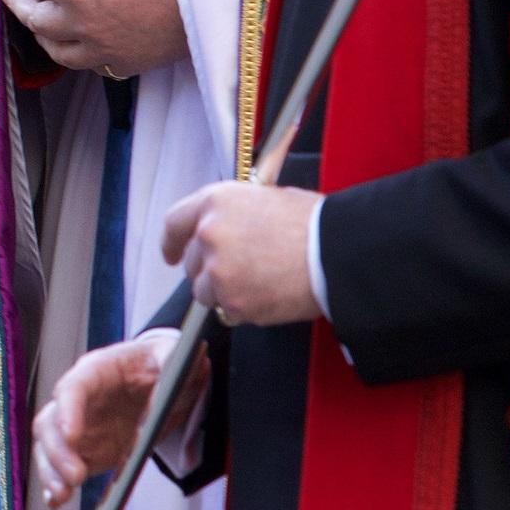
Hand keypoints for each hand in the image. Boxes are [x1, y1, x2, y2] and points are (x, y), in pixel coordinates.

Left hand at [0, 0, 187, 77]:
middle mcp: (81, 25)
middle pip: (35, 17)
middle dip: (17, 2)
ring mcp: (103, 49)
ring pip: (57, 48)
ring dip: (40, 33)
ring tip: (36, 21)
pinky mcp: (126, 62)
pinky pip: (87, 63)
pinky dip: (73, 51)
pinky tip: (75, 42)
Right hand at [32, 334, 205, 506]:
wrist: (161, 381)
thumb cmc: (160, 363)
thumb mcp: (171, 356)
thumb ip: (171, 363)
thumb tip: (172, 384)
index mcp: (96, 371)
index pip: (73, 387)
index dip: (68, 410)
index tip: (72, 435)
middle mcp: (79, 400)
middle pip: (51, 422)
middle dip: (57, 451)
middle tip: (76, 476)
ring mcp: (79, 427)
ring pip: (48, 448)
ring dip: (51, 472)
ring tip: (61, 495)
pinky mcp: (87, 451)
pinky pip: (62, 469)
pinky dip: (56, 485)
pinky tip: (57, 501)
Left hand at [160, 182, 321, 326]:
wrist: (338, 255)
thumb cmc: (313, 224)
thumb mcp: (266, 198)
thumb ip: (234, 214)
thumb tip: (224, 227)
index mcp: (216, 201)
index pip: (175, 223)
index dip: (172, 242)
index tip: (171, 254)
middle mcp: (209, 234)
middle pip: (191, 262)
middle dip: (210, 269)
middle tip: (241, 269)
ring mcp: (218, 271)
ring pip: (205, 291)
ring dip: (225, 291)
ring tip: (261, 281)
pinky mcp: (233, 302)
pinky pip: (227, 311)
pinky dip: (244, 308)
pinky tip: (270, 293)